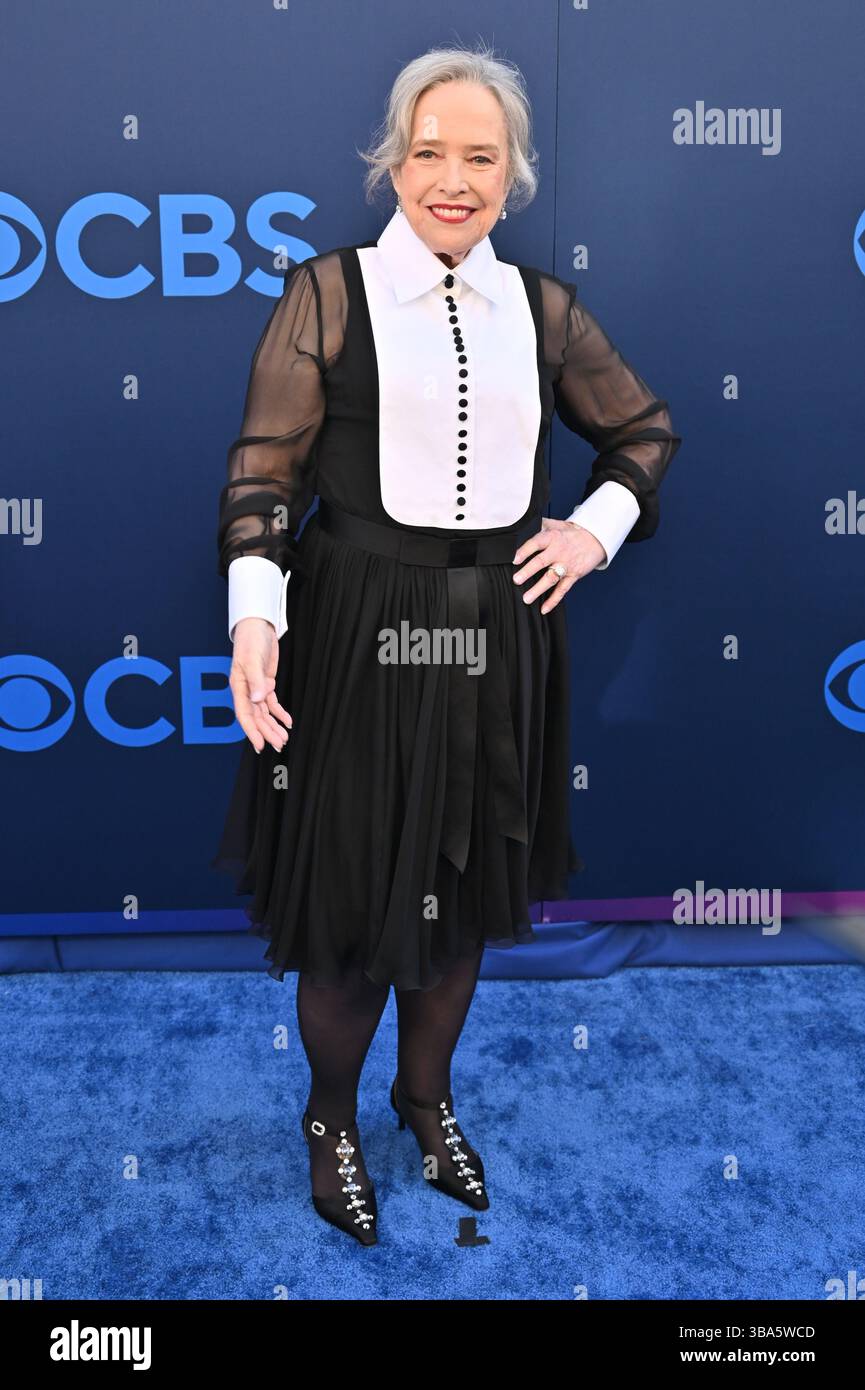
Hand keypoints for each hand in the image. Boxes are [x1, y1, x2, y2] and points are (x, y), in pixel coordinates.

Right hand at [229, 617, 292, 752]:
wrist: (258, 627)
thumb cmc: (250, 640)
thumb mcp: (252, 660)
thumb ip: (256, 681)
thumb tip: (258, 699)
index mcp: (239, 687)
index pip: (245, 714)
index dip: (252, 731)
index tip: (260, 745)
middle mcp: (246, 691)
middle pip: (256, 717)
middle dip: (267, 732)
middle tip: (279, 744)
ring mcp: (256, 688)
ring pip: (265, 713)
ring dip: (274, 726)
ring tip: (284, 738)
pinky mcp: (266, 683)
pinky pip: (272, 703)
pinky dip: (280, 713)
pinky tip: (287, 722)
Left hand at [512, 518, 606, 612]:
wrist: (595, 539)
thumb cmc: (572, 533)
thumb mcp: (557, 524)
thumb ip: (540, 525)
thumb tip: (522, 526)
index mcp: (552, 537)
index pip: (536, 543)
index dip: (524, 551)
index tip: (514, 559)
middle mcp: (559, 551)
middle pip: (541, 562)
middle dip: (528, 572)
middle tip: (516, 580)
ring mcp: (566, 565)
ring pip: (551, 578)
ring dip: (538, 589)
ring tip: (526, 598)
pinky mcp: (573, 575)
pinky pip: (562, 590)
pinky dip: (553, 600)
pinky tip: (544, 608)